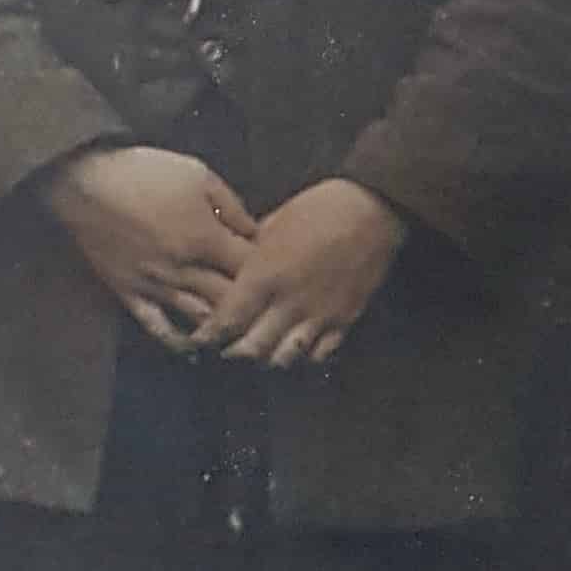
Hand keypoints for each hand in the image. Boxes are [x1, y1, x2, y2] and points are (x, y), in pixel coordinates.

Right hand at [41, 142, 256, 350]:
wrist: (85, 181)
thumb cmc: (144, 172)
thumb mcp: (199, 175)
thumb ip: (232, 206)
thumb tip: (256, 232)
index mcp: (205, 238)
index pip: (252, 267)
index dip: (270, 271)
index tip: (278, 272)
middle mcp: (185, 268)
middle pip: (232, 299)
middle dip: (254, 307)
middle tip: (268, 311)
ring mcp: (156, 284)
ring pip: (200, 319)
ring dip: (224, 330)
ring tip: (242, 336)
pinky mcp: (130, 293)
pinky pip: (157, 327)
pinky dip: (177, 343)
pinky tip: (193, 350)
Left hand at [193, 179, 404, 369]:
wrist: (370, 210)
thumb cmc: (316, 210)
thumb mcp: (270, 226)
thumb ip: (247, 255)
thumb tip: (229, 268)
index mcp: (264, 277)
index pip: (227, 321)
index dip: (209, 335)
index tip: (200, 339)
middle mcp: (288, 303)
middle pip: (251, 349)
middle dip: (233, 355)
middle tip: (224, 353)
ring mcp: (318, 315)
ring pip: (285, 358)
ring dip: (267, 360)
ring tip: (259, 355)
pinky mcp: (344, 320)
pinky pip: (320, 354)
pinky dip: (303, 358)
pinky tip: (294, 351)